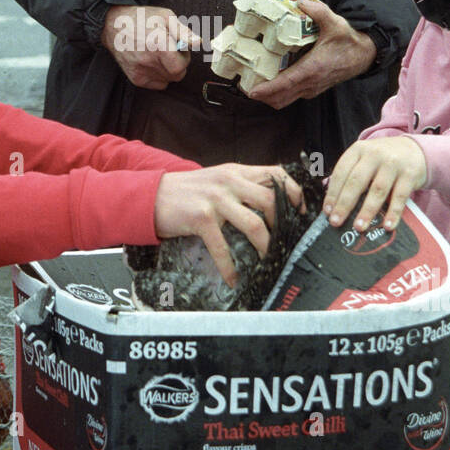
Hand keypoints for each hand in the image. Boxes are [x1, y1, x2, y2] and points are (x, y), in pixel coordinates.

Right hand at [102, 5, 200, 89]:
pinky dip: (158, 76)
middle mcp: (148, 61)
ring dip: (168, 71)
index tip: (179, 49)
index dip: (184, 59)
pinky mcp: (135, 78)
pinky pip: (157, 85)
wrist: (114, 25)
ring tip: (159, 56)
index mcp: (158, 45)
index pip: (180, 67)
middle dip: (178, 65)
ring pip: (167, 81)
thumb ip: (184, 32)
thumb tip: (198, 42)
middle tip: (170, 52)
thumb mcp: (166, 17)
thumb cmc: (142, 19)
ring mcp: (140, 71)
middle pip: (176, 76)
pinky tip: (152, 63)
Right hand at [154, 164, 304, 285]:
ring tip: (267, 260)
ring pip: (254, 224)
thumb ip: (240, 185)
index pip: (276, 174)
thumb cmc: (186, 192)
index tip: (300, 212)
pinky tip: (233, 279)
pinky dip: (230, 267)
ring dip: (265, 247)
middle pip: (272, 200)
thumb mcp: (217, 179)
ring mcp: (215, 199)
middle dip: (284, 224)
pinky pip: (223, 247)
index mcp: (236, 171)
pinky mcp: (201, 218)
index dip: (294, 193)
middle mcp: (229, 182)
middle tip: (285, 241)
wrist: (150, 196)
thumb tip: (269, 204)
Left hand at [247, 0, 375, 108]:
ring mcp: (311, 88)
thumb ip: (318, 11)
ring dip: (269, 97)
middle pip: (280, 98)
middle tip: (244, 86)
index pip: (286, 83)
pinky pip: (291, 96)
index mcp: (313, 68)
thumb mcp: (335, 23)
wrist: (363, 55)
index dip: (268, 89)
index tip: (252, 91)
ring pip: (285, 100)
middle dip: (262, 95)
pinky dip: (278, 94)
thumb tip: (301, 2)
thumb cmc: (348, 41)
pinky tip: (270, 82)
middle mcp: (311, 83)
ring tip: (253, 86)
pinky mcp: (312, 89)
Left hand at [324, 137, 426, 232]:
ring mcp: (393, 164)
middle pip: (356, 181)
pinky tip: (387, 226)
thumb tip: (332, 203)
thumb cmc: (383, 159)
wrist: (415, 149)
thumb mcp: (364, 158)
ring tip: (358, 227)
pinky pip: (400, 197)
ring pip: (377, 190)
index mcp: (358, 150)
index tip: (327, 211)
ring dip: (367, 211)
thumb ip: (350, 174)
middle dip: (345, 204)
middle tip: (336, 222)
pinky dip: (393, 213)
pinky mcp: (409, 175)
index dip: (333, 193)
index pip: (341, 172)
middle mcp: (375, 154)